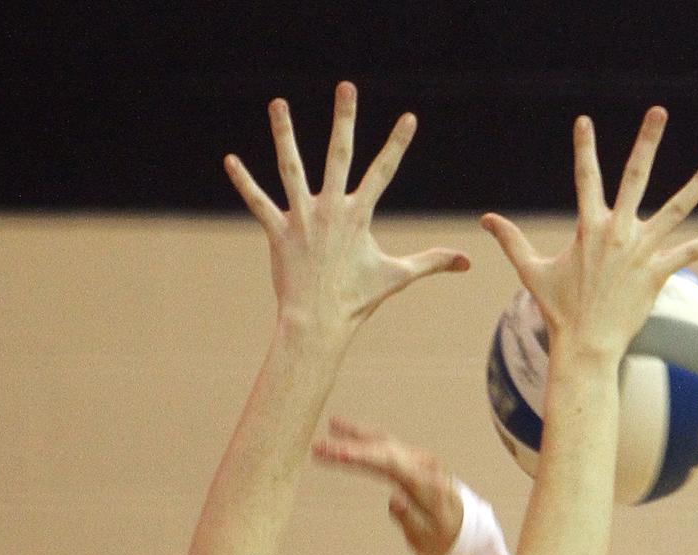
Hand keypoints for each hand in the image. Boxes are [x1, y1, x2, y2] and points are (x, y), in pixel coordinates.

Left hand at [224, 82, 469, 337]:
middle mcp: (330, 209)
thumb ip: (432, 263)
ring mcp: (302, 219)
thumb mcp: (398, 277)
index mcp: (358, 216)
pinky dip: (243, 182)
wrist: (319, 324)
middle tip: (346, 86)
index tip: (408, 118)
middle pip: (338, 155)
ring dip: (285, 134)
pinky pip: (258, 202)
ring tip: (278, 103)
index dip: (397, 144)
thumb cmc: (358, 302)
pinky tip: (230, 160)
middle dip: (344, 119)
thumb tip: (467, 263)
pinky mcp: (278, 232)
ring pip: (292, 168)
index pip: (383, 172)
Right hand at [313, 418, 463, 554]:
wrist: (464, 526)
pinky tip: (342, 428)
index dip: (363, 457)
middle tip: (318, 448)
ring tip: (330, 427)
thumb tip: (393, 499)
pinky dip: (364, 436)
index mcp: (427, 484)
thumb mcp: (428, 539)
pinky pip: (385, 444)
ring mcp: (418, 459)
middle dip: (350, 447)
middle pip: (383, 449)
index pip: (391, 464)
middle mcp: (423, 465)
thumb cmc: (444, 536)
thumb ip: (411, 519)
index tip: (337, 454)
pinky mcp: (411, 459)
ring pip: (384, 441)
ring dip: (355, 435)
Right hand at [480, 108, 697, 361]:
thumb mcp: (531, 271)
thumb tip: (485, 220)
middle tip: (659, 112)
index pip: (586, 177)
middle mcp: (617, 232)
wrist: (584, 346)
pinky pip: (691, 253)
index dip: (584, 148)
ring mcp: (641, 251)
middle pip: (635, 176)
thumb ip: (512, 241)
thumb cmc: (558, 310)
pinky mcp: (658, 274)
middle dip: (647, 142)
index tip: (584, 121)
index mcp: (588, 227)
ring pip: (676, 209)